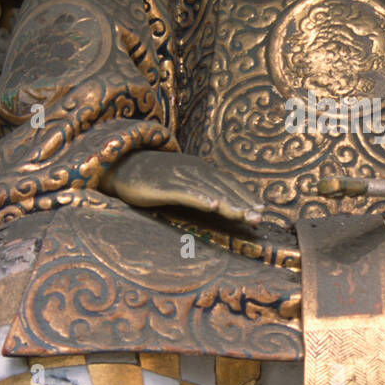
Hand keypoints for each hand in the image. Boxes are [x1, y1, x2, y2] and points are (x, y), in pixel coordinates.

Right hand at [102, 150, 262, 225]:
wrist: (124, 165)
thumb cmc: (156, 177)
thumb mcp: (183, 180)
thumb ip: (202, 190)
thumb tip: (222, 205)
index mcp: (201, 169)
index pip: (229, 183)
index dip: (245, 196)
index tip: (261, 211)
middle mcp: (194, 170)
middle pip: (223, 188)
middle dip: (242, 204)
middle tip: (258, 219)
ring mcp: (180, 176)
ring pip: (209, 191)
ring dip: (228, 204)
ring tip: (243, 216)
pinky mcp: (164, 185)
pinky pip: (185, 192)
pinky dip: (200, 198)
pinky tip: (212, 205)